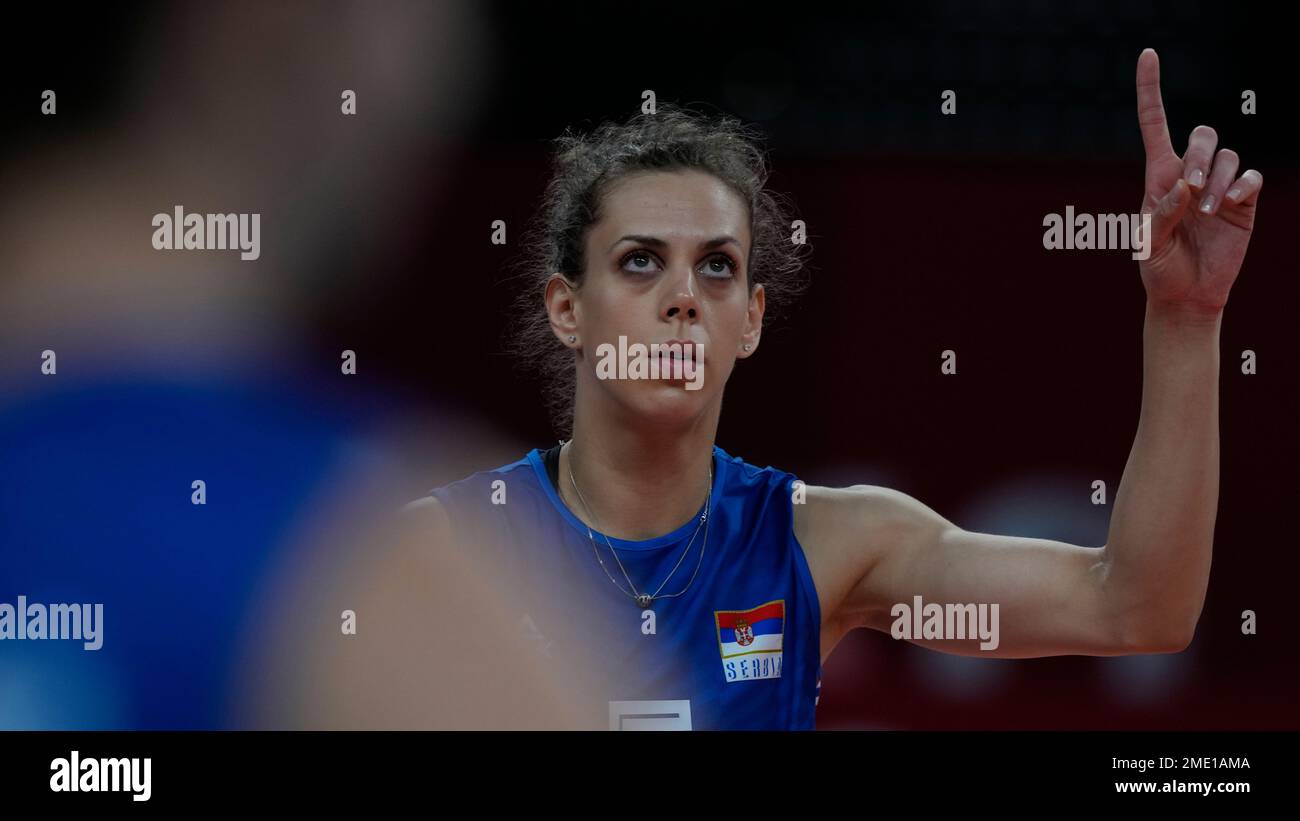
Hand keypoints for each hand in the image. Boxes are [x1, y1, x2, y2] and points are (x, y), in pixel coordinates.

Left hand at [1136, 48, 1261, 316]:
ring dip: (1219, 180)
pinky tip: (1232, 206)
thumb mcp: (1147, 244)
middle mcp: (1190, 176)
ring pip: (1229, 157)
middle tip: (1192, 190)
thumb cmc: (1159, 269)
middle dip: (1200, 156)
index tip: (1148, 55)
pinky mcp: (1243, 202)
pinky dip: (1243, 187)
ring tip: (1209, 211)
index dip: (1151, 89)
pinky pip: (1251, 178)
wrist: (1187, 295)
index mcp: (1158, 178)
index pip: (1155, 124)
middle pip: (1203, 136)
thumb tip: (1183, 187)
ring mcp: (1219, 187)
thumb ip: (1160, 214)